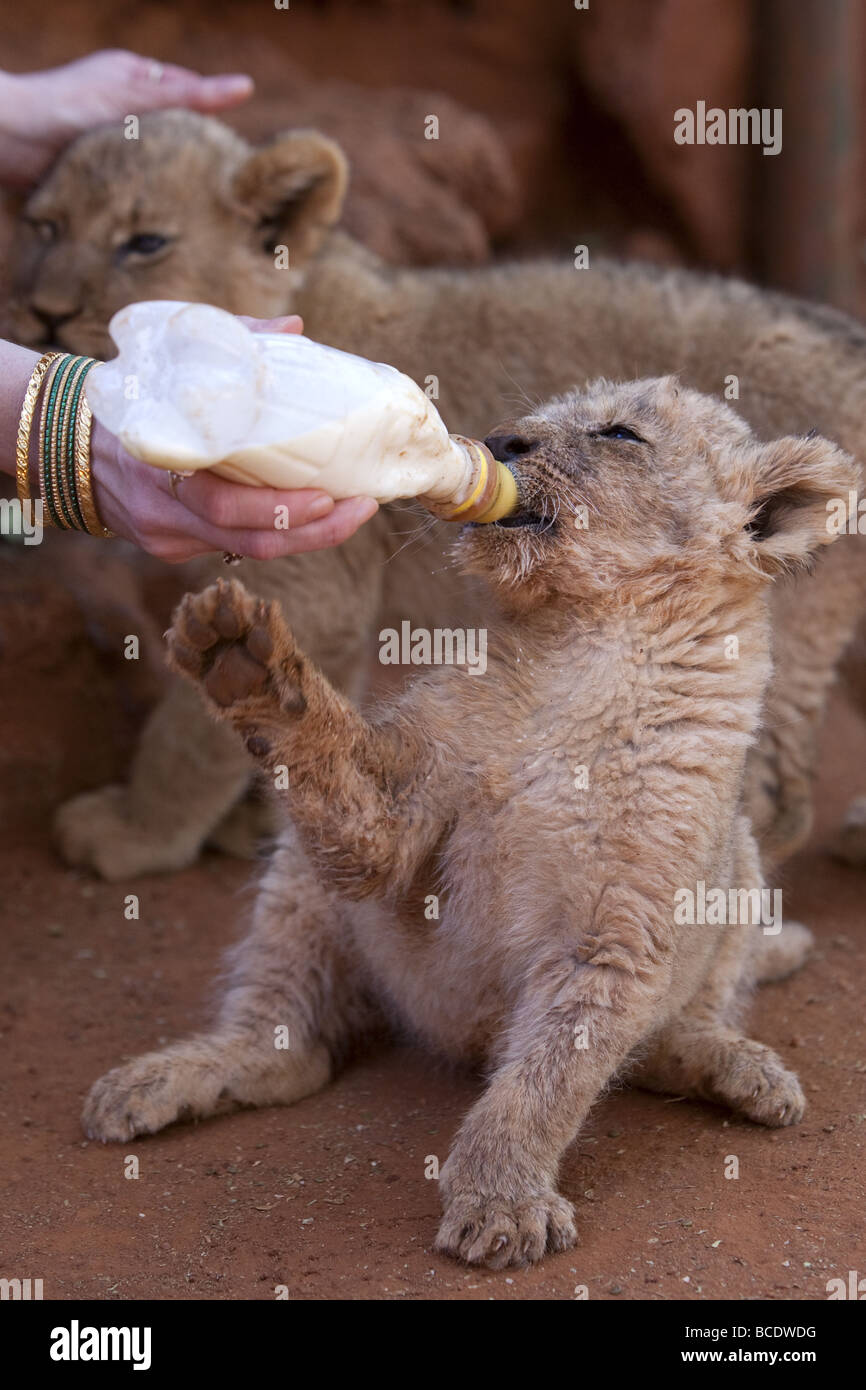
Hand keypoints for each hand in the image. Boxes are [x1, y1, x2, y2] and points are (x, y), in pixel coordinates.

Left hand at [0, 50, 253, 188]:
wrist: (10, 141)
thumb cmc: (69, 106)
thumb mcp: (138, 97)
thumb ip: (190, 96)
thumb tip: (246, 86)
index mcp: (137, 79)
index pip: (191, 98)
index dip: (214, 124)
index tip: (239, 154)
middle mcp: (126, 109)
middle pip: (175, 133)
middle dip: (195, 158)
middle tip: (226, 189)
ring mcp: (113, 142)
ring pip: (156, 163)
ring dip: (171, 183)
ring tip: (201, 208)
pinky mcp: (99, 173)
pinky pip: (133, 187)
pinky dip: (146, 199)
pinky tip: (162, 217)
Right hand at [89, 316, 378, 561]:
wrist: (68, 444)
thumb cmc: (135, 397)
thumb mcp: (173, 365)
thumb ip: (234, 345)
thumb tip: (295, 327)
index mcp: (161, 467)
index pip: (227, 506)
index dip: (283, 509)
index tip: (331, 494)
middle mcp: (166, 514)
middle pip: (251, 541)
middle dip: (316, 531)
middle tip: (362, 507)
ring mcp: (170, 538)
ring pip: (248, 550)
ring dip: (306, 535)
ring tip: (351, 511)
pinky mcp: (175, 549)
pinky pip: (232, 545)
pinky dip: (274, 529)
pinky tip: (310, 512)